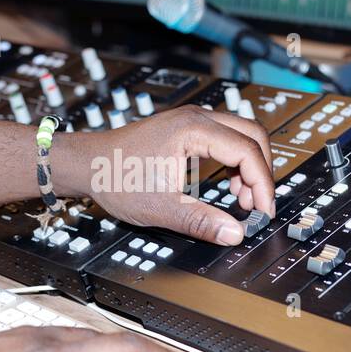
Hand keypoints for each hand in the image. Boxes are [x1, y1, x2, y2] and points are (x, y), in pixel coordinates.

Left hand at [58, 105, 275, 244]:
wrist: (87, 163)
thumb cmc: (114, 176)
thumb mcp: (160, 207)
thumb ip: (200, 221)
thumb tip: (234, 233)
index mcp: (193, 129)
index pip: (247, 151)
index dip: (263, 183)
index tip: (264, 210)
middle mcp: (196, 118)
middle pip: (253, 135)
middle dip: (262, 171)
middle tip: (259, 204)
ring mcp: (192, 120)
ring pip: (241, 135)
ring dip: (249, 166)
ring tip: (242, 199)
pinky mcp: (187, 129)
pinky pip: (226, 138)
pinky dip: (235, 161)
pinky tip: (229, 185)